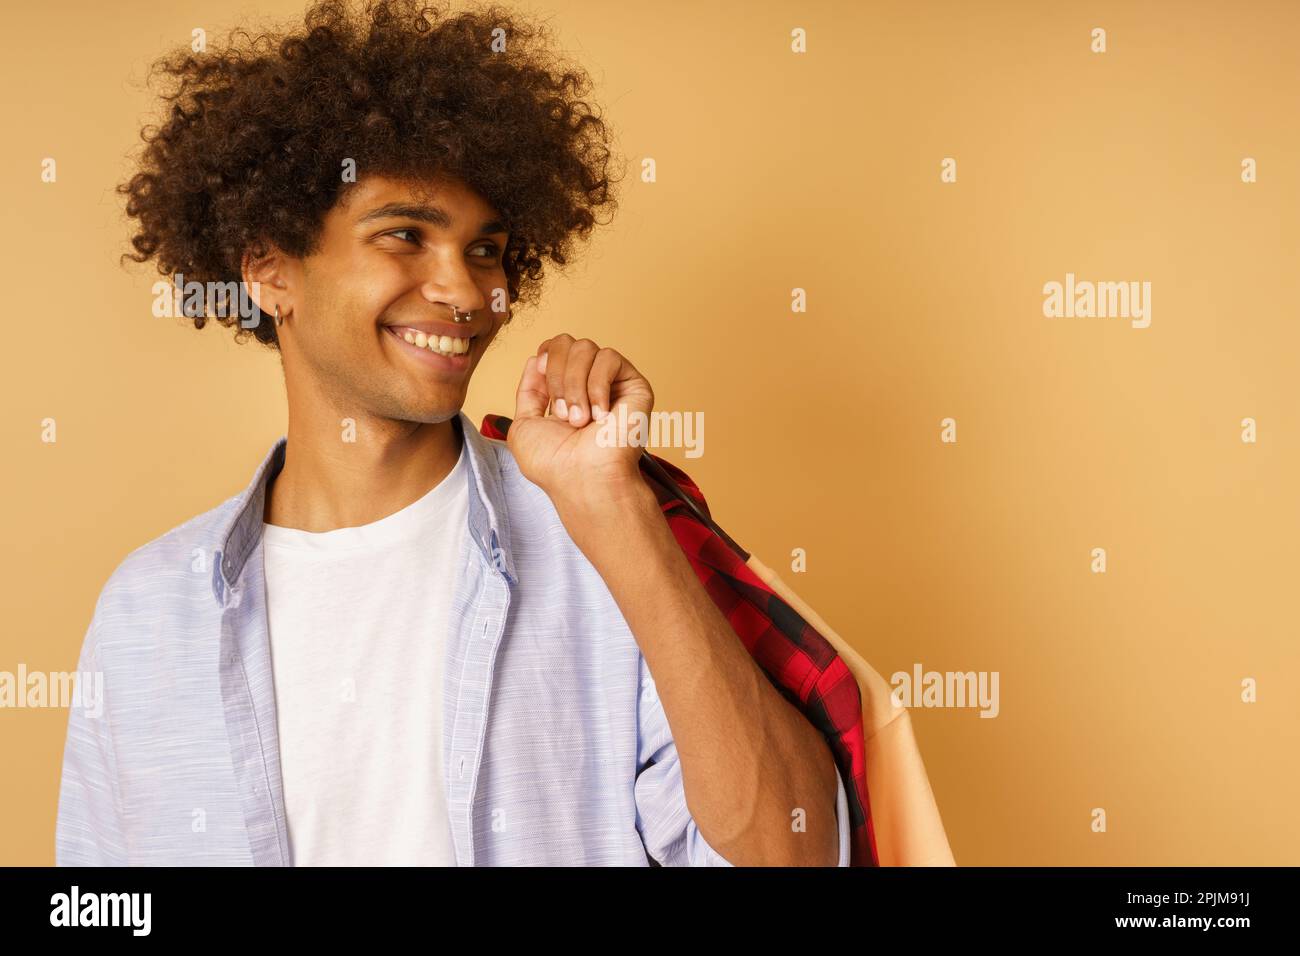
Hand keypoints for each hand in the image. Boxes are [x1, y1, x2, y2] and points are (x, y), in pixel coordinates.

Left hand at [509, 333, 654, 515]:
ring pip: (586, 348)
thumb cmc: (555, 465)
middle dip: (557, 374)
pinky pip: (609, 358)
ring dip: (575, 384)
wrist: (582, 480)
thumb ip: (528, 390)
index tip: (542, 376)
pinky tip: (600, 415)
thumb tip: (538, 358)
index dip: (546, 357)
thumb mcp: (524, 424)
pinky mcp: (634, 385)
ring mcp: (612, 384)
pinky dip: (597, 387)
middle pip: (567, 342)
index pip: (555, 348)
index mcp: (565, 391)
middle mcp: (588, 384)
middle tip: (562, 413)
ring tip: (580, 419)